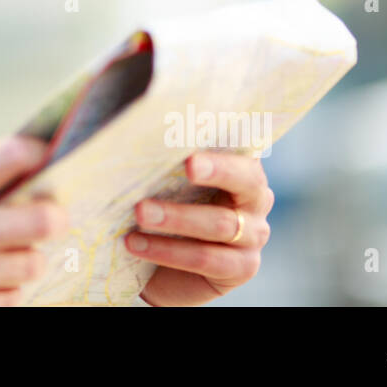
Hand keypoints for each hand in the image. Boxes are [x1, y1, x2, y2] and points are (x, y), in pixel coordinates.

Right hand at [0, 136, 68, 305]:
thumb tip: (3, 154)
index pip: (16, 158)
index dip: (39, 151)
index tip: (43, 155)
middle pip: (46, 219)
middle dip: (51, 212)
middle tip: (45, 210)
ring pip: (34, 262)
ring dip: (26, 252)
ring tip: (6, 247)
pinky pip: (14, 296)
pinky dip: (6, 285)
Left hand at [125, 151, 273, 305]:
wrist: (157, 267)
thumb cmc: (161, 206)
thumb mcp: (161, 179)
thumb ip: (160, 154)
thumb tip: (130, 117)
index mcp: (240, 166)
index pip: (242, 148)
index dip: (223, 144)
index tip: (196, 141)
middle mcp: (256, 199)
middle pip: (246, 180)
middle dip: (216, 170)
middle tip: (186, 166)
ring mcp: (253, 236)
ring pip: (221, 223)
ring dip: (177, 217)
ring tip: (139, 212)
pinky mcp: (242, 268)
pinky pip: (207, 258)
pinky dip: (169, 251)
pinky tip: (136, 244)